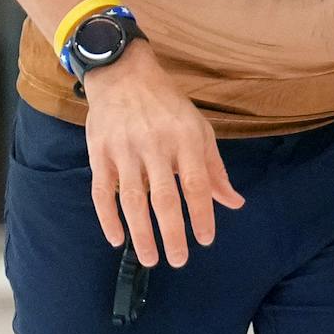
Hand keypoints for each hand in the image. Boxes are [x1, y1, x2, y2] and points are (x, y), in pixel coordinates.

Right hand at [80, 42, 243, 267]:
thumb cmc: (169, 107)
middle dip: (171, 233)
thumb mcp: (200, 131)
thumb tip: (234, 203)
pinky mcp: (99, 151)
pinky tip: (117, 239)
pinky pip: (101, 190)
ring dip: (140, 233)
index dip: (201, 215)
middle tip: (178, 260)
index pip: (195, 185)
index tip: (205, 240)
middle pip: (163, 198)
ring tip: (150, 258)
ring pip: (131, 199)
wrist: (123, 73)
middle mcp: (154, 146)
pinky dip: (107, 217)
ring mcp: (123, 149)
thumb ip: (215, 170)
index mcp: (184, 140)